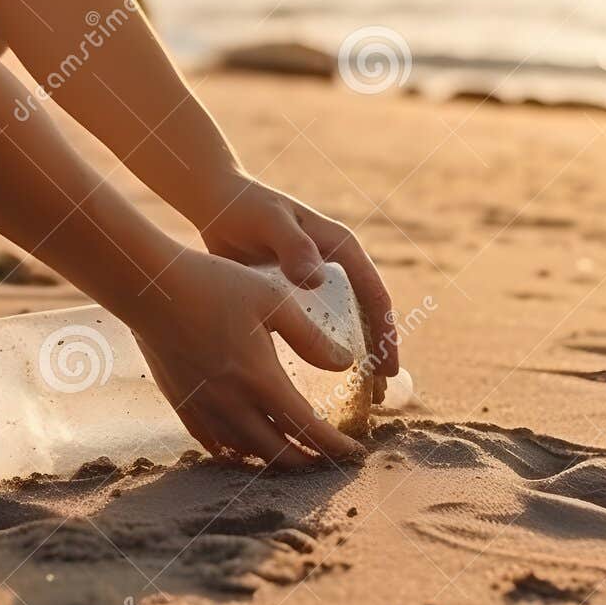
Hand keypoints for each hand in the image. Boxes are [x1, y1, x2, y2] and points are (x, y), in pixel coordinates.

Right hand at [127, 250, 364, 468]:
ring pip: (244, 451)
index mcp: (260, 379)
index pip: (307, 428)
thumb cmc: (214, 285)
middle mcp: (231, 403)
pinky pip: (212, 442)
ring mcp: (203, 407)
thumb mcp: (273, 300)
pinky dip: (234, 451)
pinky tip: (242, 447)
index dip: (334, 445)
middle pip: (276, 452)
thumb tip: (346, 363)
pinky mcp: (181, 403)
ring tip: (290, 452)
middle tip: (327, 459)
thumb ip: (312, 337)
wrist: (150, 288)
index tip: (355, 452)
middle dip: (306, 461)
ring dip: (272, 457)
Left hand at [189, 173, 398, 382]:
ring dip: (351, 361)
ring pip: (342, 329)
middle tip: (378, 397)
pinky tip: (314, 385)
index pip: (374, 296)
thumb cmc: (246, 207)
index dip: (385, 334)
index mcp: (342, 248)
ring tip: (357, 401)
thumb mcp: (271, 222)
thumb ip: (293, 247)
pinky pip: (314, 330)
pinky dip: (319, 355)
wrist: (216, 203)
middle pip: (365, 319)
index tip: (388, 368)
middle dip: (375, 357)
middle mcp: (336, 268)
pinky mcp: (294, 297)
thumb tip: (318, 281)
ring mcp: (316, 285)